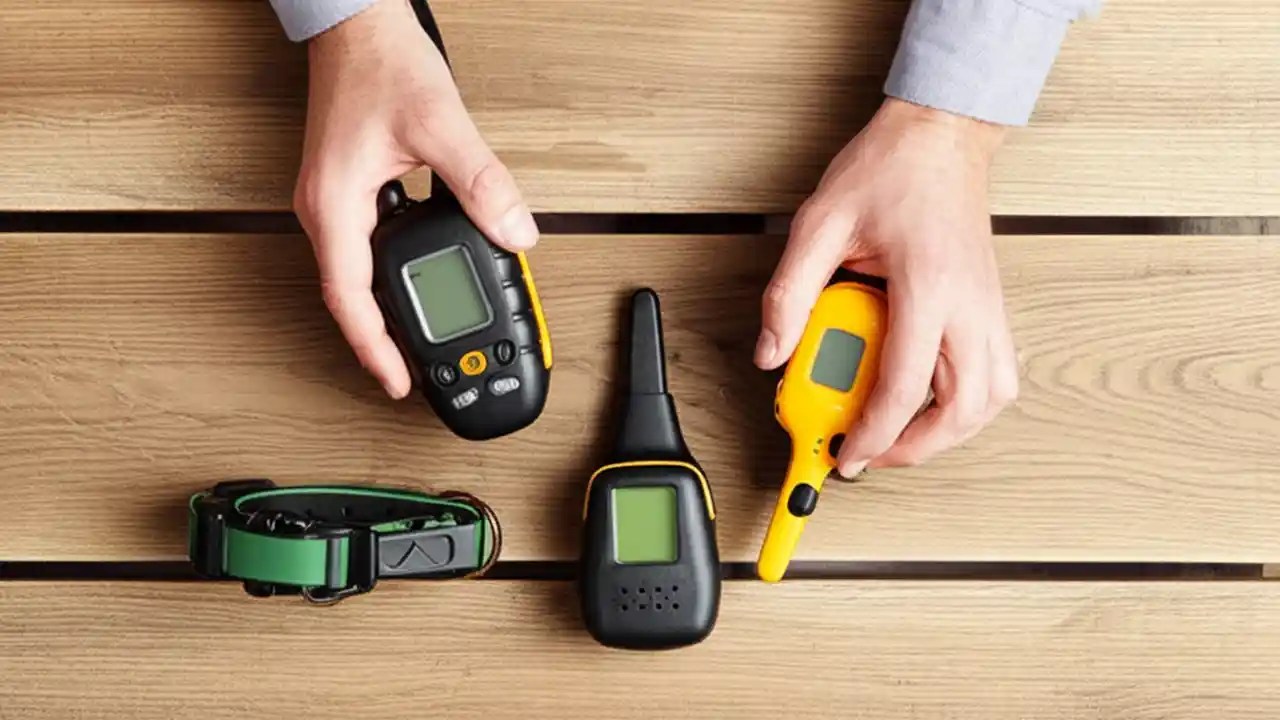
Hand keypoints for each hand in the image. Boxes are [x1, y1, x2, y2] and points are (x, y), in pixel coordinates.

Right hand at [293, 0, 538, 398]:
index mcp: (336, 205)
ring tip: (424, 340)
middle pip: (352, 297)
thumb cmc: (379, 63)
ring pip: (359, 276)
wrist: (355, 22)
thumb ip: (481, 184)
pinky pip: (370, 249)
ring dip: (389, 311)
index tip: (397, 382)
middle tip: (417, 373)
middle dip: (384, 340)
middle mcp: (327, 210)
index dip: (374, 348)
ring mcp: (336, 202)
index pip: (349, 298)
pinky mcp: (351, 190)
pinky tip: (426, 279)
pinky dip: (396, 274)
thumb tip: (516, 233)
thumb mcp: (440, 125)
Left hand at [756, 98, 1018, 475]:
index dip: (873, 433)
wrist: (940, 134)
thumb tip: (772, 352)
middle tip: (872, 456)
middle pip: (964, 408)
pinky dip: (965, 405)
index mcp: (928, 285)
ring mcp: (988, 306)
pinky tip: (927, 401)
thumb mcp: (818, 224)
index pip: (904, 385)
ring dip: (949, 431)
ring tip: (900, 437)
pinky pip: (994, 375)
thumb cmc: (889, 169)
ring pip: (991, 399)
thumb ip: (790, 293)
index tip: (845, 454)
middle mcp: (969, 304)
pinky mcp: (991, 306)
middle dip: (917, 448)